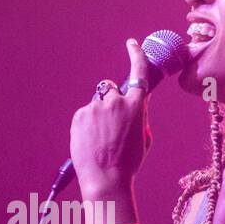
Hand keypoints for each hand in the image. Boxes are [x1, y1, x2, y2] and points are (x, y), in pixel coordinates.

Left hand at [69, 39, 152, 197]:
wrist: (106, 179)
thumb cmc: (128, 163)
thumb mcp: (144, 138)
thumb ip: (140, 116)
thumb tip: (138, 104)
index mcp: (136, 106)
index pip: (138, 72)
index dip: (136, 55)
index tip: (132, 44)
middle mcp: (116, 101)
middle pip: (110, 89)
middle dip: (110, 101)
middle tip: (110, 125)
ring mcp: (96, 107)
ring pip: (96, 104)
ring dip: (98, 115)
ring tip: (100, 139)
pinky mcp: (80, 115)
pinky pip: (85, 114)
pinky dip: (87, 125)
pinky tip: (91, 142)